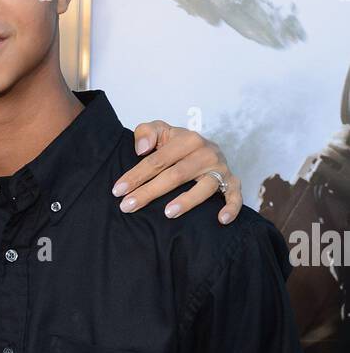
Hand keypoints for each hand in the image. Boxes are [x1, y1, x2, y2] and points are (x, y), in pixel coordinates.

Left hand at [112, 122, 242, 224]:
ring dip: (187, 201)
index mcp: (187, 139)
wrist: (206, 149)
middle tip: (128, 206)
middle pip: (175, 175)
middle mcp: (206, 153)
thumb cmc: (177, 145)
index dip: (136, 175)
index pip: (157, 160)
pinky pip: (235, 196)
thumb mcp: (161, 132)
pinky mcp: (232, 182)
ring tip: (168, 213)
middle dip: (150, 192)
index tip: (118, 190)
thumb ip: (147, 132)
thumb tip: (141, 149)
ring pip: (204, 187)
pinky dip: (231, 207)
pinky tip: (221, 220)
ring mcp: (220, 169)